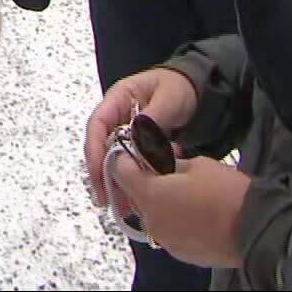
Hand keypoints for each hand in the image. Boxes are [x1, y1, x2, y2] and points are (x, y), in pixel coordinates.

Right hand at [85, 68, 198, 206]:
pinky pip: (131, 164)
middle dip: (103, 174)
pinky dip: (134, 180)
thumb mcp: (168, 98)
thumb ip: (152, 119)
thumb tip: (136, 141)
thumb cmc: (179, 86)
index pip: (97, 125)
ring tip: (125, 205)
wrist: (197, 90)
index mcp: (117, 99)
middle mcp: (116, 117)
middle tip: (108, 199)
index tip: (99, 172)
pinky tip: (140, 196)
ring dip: (118, 182)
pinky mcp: (137, 146)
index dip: (94, 149)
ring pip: (114, 160)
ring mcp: (125, 133)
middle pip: (100, 147)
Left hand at [111, 155, 252, 268]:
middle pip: (134, 195)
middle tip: (163, 167)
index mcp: (151, 196)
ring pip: (150, 214)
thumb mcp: (197, 165)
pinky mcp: (178, 252)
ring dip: (158, 201)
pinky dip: (171, 219)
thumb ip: (170, 163)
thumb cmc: (228, 193)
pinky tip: (191, 210)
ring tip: (181, 190)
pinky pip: (166, 230)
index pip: (122, 172)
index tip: (134, 151)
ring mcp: (164, 240)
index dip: (126, 158)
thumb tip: (160, 162)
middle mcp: (151, 221)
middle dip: (144, 180)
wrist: (255, 228)